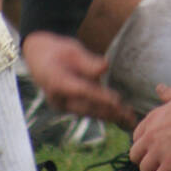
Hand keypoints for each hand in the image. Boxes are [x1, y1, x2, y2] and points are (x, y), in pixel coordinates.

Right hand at [22, 31, 137, 126]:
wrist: (40, 58)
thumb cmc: (59, 51)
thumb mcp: (72, 50)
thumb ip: (88, 61)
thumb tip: (105, 67)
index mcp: (57, 82)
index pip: (82, 91)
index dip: (100, 97)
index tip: (117, 101)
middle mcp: (59, 99)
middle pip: (87, 107)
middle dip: (109, 112)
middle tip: (129, 116)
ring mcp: (64, 105)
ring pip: (89, 113)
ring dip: (110, 117)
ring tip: (130, 120)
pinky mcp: (71, 107)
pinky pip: (89, 112)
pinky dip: (106, 115)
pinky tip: (123, 119)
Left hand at [128, 82, 170, 170]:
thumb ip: (168, 93)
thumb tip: (160, 88)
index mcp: (151, 120)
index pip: (136, 139)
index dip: (147, 145)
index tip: (160, 147)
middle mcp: (150, 136)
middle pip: (135, 156)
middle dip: (147, 160)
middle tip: (164, 160)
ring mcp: (159, 151)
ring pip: (145, 170)